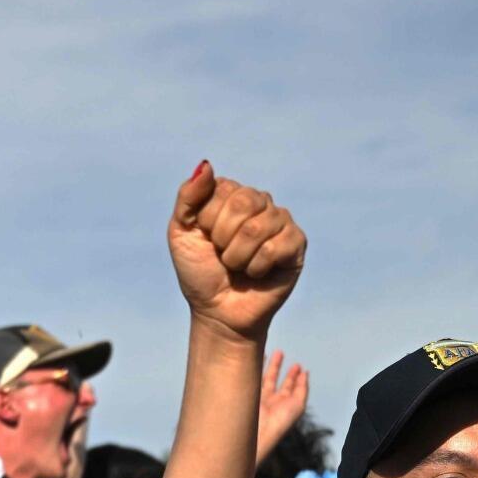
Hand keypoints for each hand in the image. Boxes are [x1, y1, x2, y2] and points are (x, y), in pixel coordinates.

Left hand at [168, 162, 305, 341]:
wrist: (218, 312)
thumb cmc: (200, 272)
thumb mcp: (181, 232)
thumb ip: (188, 196)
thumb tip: (206, 164)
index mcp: (231, 194)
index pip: (222, 189)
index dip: (208, 221)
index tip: (207, 240)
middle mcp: (259, 202)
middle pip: (244, 202)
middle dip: (224, 238)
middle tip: (223, 256)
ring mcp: (280, 221)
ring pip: (258, 227)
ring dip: (238, 257)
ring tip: (238, 267)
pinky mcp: (296, 244)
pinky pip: (277, 246)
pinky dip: (258, 266)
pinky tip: (257, 273)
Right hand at [254, 349, 308, 461]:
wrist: (259, 431)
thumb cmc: (280, 421)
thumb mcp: (299, 404)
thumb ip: (302, 388)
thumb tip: (305, 374)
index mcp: (284, 405)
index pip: (290, 388)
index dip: (294, 376)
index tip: (298, 366)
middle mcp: (271, 401)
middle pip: (274, 381)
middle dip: (279, 367)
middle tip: (281, 353)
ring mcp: (257, 398)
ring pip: (261, 377)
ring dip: (265, 364)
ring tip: (267, 352)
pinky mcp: (246, 396)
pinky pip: (251, 378)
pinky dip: (253, 368)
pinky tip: (255, 359)